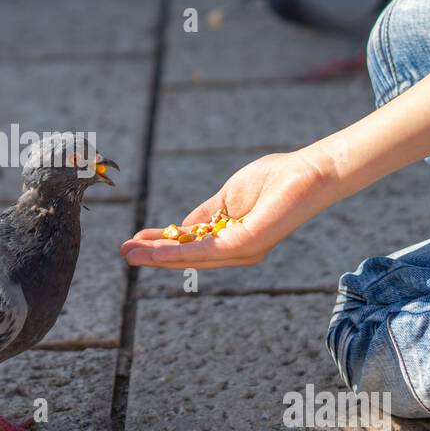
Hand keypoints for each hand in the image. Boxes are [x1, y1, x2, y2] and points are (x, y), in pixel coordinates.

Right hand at [120, 148, 337, 268]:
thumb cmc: (274, 179)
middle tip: (124, 253)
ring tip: (129, 254)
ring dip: (158, 257)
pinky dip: (176, 252)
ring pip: (191, 258)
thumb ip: (205, 215)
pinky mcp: (245, 244)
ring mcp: (241, 250)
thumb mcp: (228, 197)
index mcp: (232, 238)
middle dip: (154, 256)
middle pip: (188, 257)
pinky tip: (155, 250)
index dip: (162, 244)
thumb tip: (180, 228)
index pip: (191, 245)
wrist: (306, 172)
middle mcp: (236, 251)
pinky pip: (204, 251)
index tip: (135, 242)